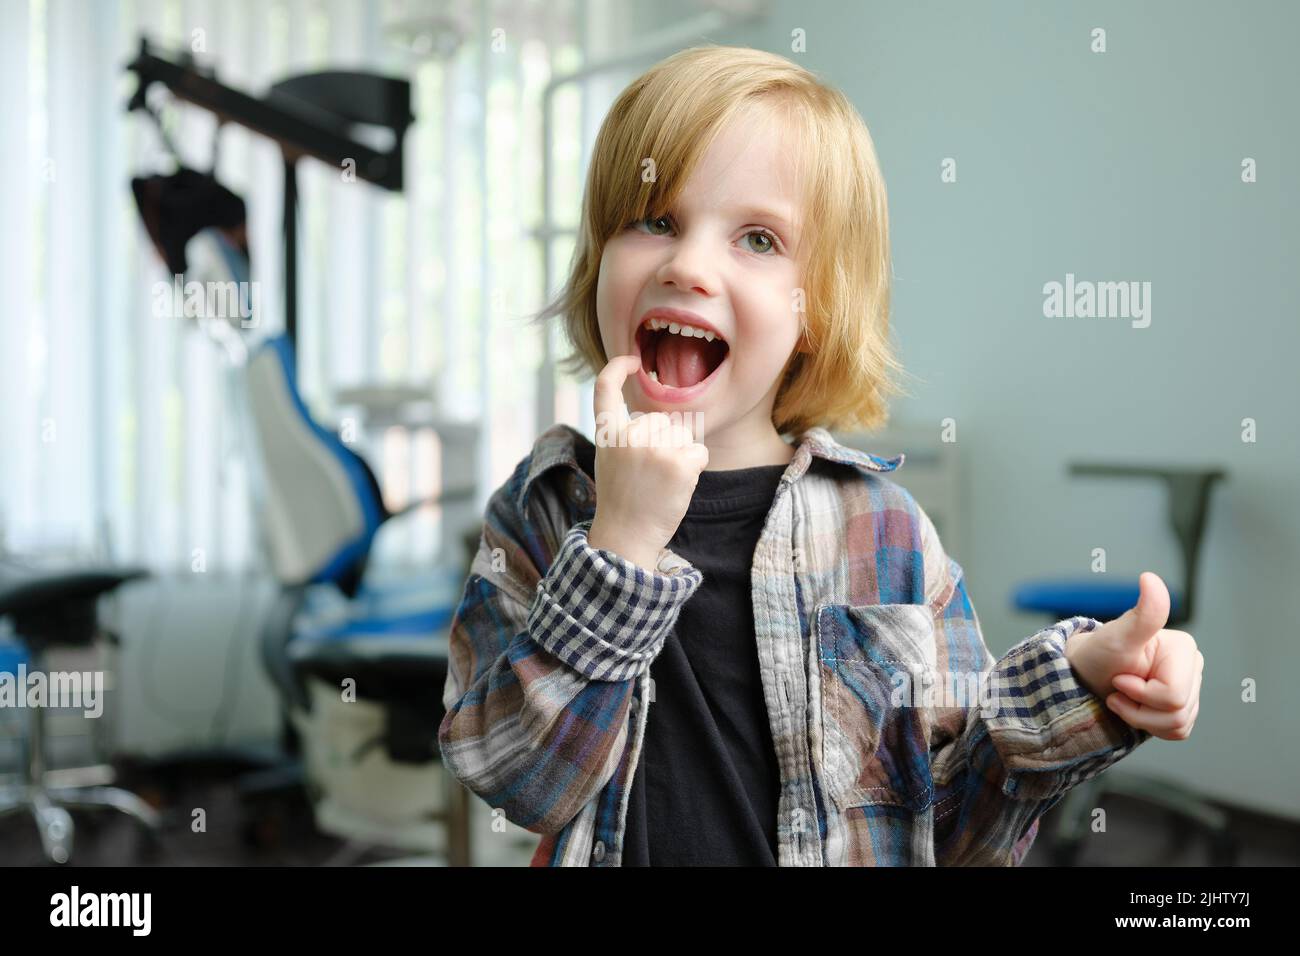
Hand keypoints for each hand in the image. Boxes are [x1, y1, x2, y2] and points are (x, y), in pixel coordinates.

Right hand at [585, 355, 708, 570]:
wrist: (626, 536)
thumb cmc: (622, 500)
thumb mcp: (611, 459)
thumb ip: (625, 433)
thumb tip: (656, 416)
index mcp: (607, 434)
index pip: (605, 388)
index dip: (618, 367)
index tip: (633, 360)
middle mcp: (628, 435)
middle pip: (662, 421)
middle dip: (664, 442)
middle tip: (649, 475)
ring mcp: (654, 447)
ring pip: (683, 436)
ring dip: (680, 456)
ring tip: (661, 482)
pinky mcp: (678, 462)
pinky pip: (699, 452)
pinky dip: (694, 469)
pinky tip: (676, 486)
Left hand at [1063, 571, 1202, 740]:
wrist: (1085, 677)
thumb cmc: (1098, 654)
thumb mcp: (1117, 636)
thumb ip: (1143, 613)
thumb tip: (1150, 577)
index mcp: (1184, 648)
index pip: (1173, 695)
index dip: (1140, 694)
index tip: (1119, 678)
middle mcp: (1193, 666)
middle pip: (1177, 712)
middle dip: (1140, 709)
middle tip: (1118, 689)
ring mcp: (1192, 688)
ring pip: (1179, 724)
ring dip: (1142, 718)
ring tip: (1125, 697)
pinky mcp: (1184, 707)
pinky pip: (1178, 731)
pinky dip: (1150, 725)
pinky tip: (1136, 707)